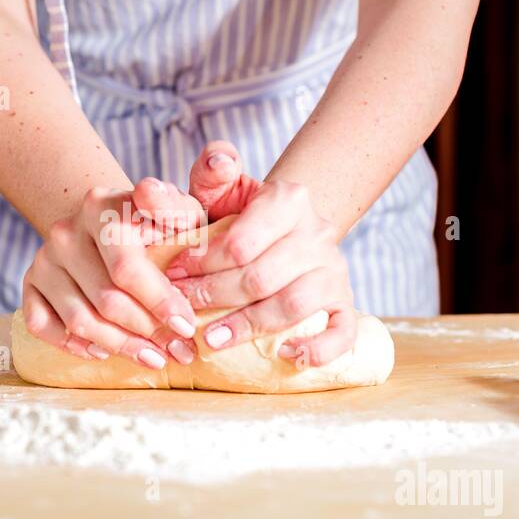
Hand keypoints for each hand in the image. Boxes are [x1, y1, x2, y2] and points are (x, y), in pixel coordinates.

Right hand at [22, 179, 202, 367]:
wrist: (107, 224)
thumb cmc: (153, 225)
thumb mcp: (175, 211)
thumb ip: (173, 206)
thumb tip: (149, 193)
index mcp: (101, 207)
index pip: (127, 266)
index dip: (159, 301)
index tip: (187, 327)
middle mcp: (66, 232)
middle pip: (106, 299)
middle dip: (148, 332)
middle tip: (180, 352)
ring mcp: (44, 259)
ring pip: (79, 319)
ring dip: (120, 346)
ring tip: (154, 358)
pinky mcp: (30, 282)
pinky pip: (42, 325)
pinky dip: (73, 345)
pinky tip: (104, 351)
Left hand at [166, 141, 357, 367]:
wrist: (284, 232)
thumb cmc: (241, 217)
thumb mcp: (223, 190)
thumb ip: (212, 173)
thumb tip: (218, 161)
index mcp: (289, 200)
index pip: (241, 241)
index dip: (203, 263)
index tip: (174, 274)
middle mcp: (317, 233)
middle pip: (261, 276)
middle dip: (214, 295)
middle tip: (182, 309)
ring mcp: (335, 270)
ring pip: (293, 304)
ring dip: (248, 325)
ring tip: (211, 339)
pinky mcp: (345, 302)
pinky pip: (343, 331)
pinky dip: (318, 348)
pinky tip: (288, 357)